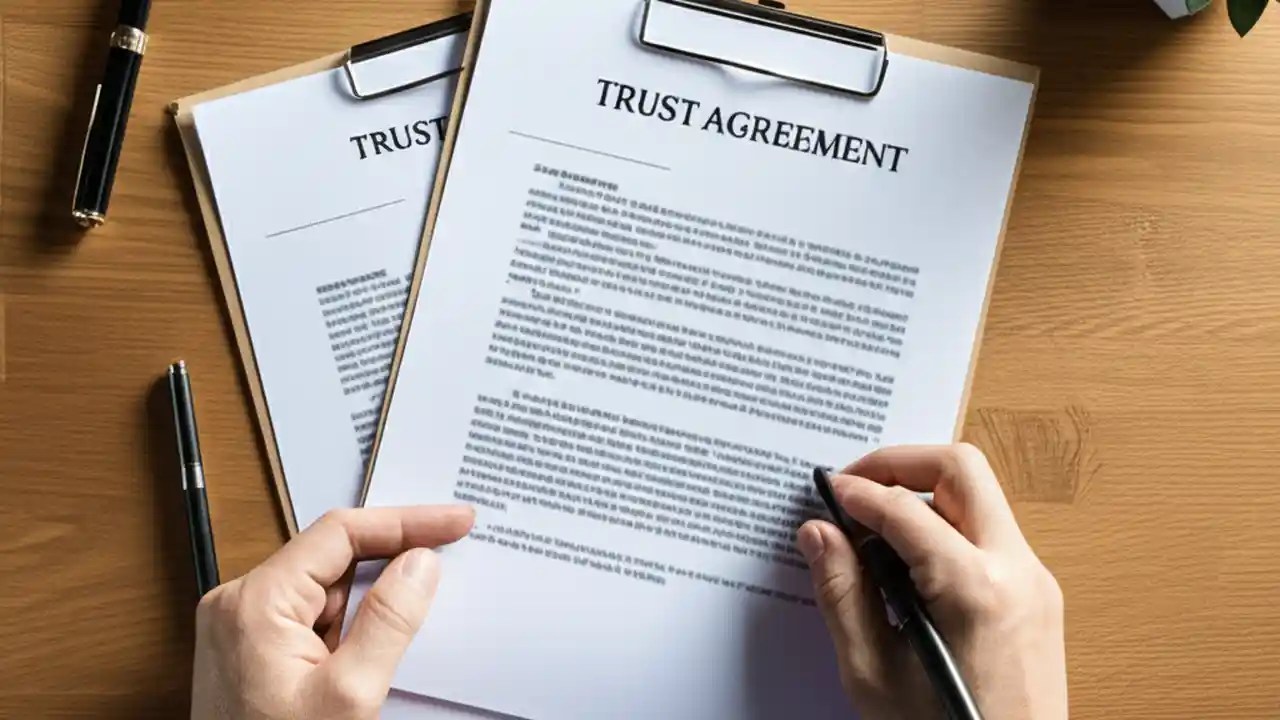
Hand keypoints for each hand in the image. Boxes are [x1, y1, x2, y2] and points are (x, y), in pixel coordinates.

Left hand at [191, 505, 474, 719]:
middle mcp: (240, 605)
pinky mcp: (252, 652)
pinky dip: (353, 625)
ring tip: (421, 614)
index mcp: (256, 602)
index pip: (341, 534)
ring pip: (327, 591)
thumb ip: (389, 621)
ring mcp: (243, 629)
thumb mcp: (349, 694)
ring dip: (375, 600)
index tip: (454, 522)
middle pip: (334, 559)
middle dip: (394, 560)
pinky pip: (313, 618)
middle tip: (452, 555)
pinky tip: (385, 641)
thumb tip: (420, 562)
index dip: (406, 522)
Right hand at [797, 444, 1066, 719]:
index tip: (826, 494)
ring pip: (978, 498)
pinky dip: (945, 528)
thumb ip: (843, 594)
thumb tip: (819, 533)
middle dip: (901, 464)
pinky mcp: (1037, 597)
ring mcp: (1035, 582)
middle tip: (856, 485)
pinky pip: (989, 535)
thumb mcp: (874, 673)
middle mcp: (1017, 572)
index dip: (857, 493)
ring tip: (873, 532)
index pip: (905, 508)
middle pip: (962, 470)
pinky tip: (906, 563)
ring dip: (923, 496)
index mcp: (975, 590)